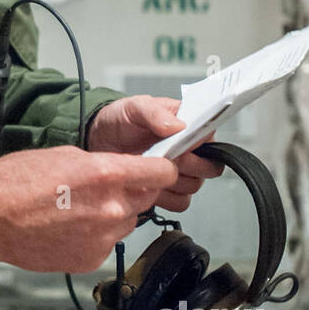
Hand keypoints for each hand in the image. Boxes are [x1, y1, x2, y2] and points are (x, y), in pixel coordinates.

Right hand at [0, 144, 180, 271]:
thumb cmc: (15, 183)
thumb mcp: (65, 155)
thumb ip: (102, 164)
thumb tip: (121, 171)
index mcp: (107, 175)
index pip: (162, 172)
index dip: (161, 168)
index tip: (159, 168)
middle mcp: (111, 208)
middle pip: (147, 197)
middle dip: (133, 190)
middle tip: (105, 188)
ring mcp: (103, 238)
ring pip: (127, 221)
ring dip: (114, 214)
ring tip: (78, 209)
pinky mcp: (91, 259)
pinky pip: (107, 242)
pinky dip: (96, 235)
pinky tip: (70, 227)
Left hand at [86, 95, 223, 212]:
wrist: (98, 141)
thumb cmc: (120, 120)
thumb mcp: (134, 107)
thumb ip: (154, 112)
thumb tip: (177, 126)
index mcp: (188, 125)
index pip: (210, 136)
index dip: (198, 143)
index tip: (181, 143)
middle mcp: (188, 150)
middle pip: (209, 166)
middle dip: (189, 164)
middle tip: (167, 156)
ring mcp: (178, 172)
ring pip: (194, 186)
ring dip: (174, 181)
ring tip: (152, 168)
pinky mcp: (166, 190)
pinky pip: (180, 202)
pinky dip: (166, 197)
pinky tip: (149, 184)